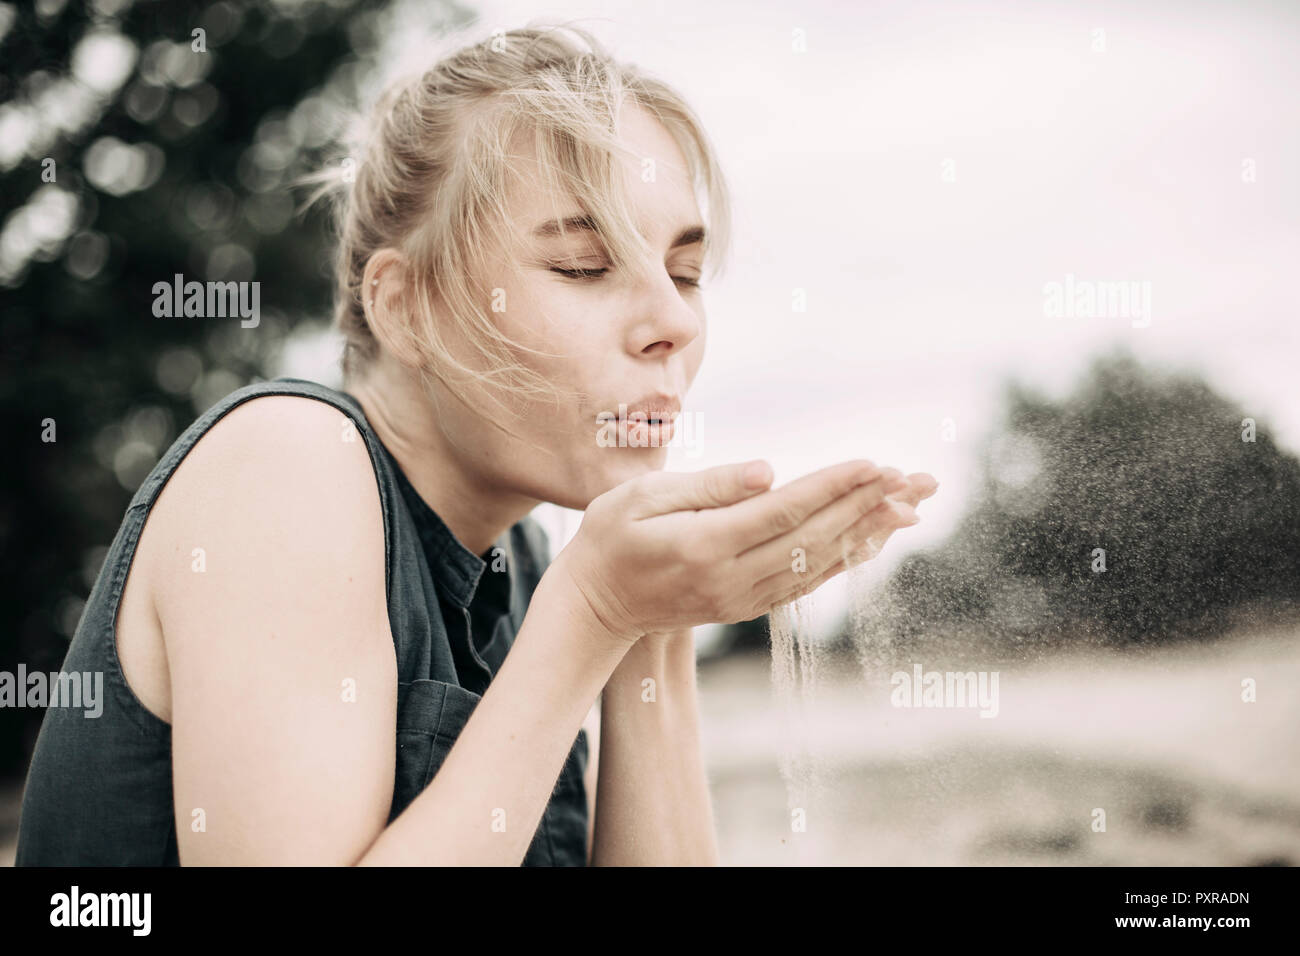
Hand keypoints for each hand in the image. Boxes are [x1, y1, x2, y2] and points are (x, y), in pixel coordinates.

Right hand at [549, 458, 934, 644]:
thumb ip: (706, 486)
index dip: (833, 487)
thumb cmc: (609, 538)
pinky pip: (806, 582)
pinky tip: (872, 539)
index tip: (874, 464)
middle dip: (868, 505)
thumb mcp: (640, 498)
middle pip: (814, 538)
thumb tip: (767, 473)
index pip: (783, 511)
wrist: (594, 607)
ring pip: (819, 564)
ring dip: (868, 533)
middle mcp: (731, 579)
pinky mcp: (747, 606)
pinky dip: (844, 559)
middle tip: (915, 479)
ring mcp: (742, 598)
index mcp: (704, 546)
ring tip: (911, 505)